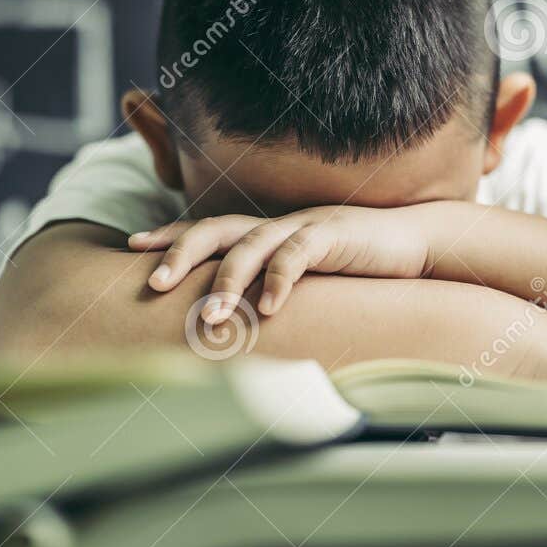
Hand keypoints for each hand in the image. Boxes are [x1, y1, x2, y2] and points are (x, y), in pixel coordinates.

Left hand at [128, 206, 434, 322]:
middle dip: (180, 254)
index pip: (208, 229)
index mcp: (267, 232)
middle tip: (151, 284)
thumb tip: (239, 321)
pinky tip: (269, 310)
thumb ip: (272, 287)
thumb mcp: (306, 276)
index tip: (133, 246)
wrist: (414, 242)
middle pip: (216, 230)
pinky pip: (298, 255)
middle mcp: (277, 225)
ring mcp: (303, 226)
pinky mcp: (332, 235)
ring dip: (226, 283)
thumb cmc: (356, 265)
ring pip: (251, 246)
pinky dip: (280, 282)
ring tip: (207, 318)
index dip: (171, 236)